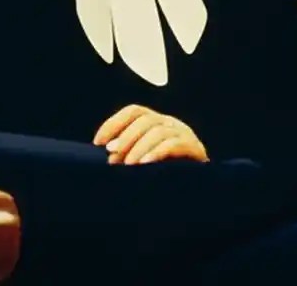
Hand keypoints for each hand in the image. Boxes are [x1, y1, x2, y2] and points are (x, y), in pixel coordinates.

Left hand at [92, 104, 208, 165]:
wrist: (198, 185)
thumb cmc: (167, 170)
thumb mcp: (144, 157)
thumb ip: (129, 152)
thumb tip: (110, 153)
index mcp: (156, 121)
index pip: (133, 111)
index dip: (113, 123)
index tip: (98, 142)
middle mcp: (170, 122)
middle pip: (145, 119)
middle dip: (125, 138)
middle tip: (112, 156)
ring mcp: (184, 132)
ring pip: (158, 131)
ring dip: (139, 148)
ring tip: (128, 164)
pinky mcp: (194, 147)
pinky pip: (174, 144)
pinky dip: (157, 152)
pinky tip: (145, 163)